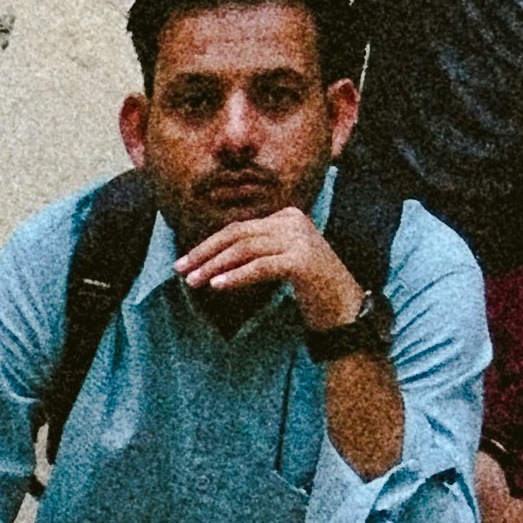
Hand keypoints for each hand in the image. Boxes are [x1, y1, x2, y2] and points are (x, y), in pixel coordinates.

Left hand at [171, 203, 362, 331]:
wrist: (343, 306)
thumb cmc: (309, 286)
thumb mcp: (281, 260)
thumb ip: (257, 252)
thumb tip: (214, 259)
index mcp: (287, 215)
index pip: (239, 227)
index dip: (209, 244)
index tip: (185, 261)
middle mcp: (294, 221)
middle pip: (239, 233)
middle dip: (205, 252)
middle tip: (180, 269)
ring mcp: (299, 239)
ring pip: (246, 249)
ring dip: (214, 266)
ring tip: (192, 282)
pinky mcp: (302, 261)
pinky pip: (260, 267)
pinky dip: (236, 276)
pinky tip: (217, 287)